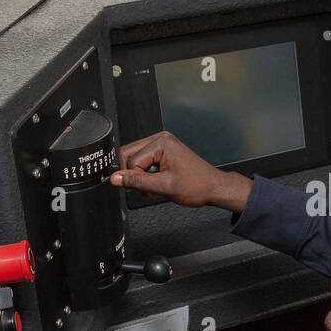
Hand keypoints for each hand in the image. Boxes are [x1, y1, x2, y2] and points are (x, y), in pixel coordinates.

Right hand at [111, 131, 251, 211]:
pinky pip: (143, 160)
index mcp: (161, 143)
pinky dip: (146, 173)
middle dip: (133, 175)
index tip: (144, 191)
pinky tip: (157, 181)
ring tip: (153, 187)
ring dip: (139, 175)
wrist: (213, 187)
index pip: (131, 159)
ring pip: (134, 158)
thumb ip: (137, 182)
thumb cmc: (198, 185)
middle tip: (145, 189)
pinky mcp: (163, 151)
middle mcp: (161, 139)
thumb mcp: (164, 187)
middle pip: (128, 154)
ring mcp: (162, 144)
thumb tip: (116, 178)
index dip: (134, 179)